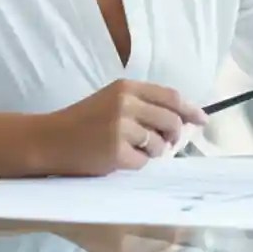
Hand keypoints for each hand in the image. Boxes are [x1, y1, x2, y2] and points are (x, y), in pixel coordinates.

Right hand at [44, 79, 207, 175]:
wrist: (50, 139)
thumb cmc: (83, 121)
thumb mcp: (111, 100)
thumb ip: (142, 104)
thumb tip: (182, 118)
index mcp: (126, 88)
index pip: (170, 96)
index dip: (190, 109)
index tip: (202, 119)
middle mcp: (125, 104)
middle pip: (171, 121)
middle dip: (173, 136)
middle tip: (165, 143)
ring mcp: (120, 128)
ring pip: (160, 144)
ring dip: (152, 151)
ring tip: (131, 148)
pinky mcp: (115, 152)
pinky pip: (142, 162)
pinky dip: (134, 163)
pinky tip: (116, 158)